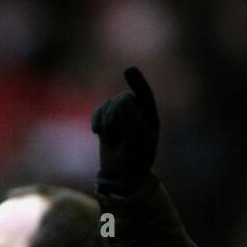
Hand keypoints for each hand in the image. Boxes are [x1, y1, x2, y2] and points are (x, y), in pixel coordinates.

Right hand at [91, 65, 158, 195]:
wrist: (120, 177)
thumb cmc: (135, 160)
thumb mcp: (138, 139)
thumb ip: (132, 118)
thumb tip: (121, 101)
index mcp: (150, 116)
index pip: (144, 95)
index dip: (137, 82)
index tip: (128, 70)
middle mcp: (136, 112)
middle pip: (122, 98)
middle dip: (115, 113)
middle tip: (112, 130)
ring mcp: (120, 115)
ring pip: (109, 104)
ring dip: (106, 121)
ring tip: (110, 138)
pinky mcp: (106, 120)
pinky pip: (98, 110)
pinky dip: (96, 121)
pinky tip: (96, 132)